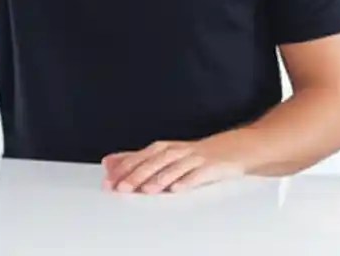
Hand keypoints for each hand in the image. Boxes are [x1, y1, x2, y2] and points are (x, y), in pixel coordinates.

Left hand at [102, 139, 245, 194]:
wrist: (231, 148)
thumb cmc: (192, 155)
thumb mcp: (162, 155)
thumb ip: (135, 159)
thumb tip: (108, 163)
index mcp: (162, 149)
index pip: (138, 158)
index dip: (122, 170)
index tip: (109, 181)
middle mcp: (175, 151)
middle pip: (153, 162)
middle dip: (137, 175)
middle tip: (122, 188)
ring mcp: (193, 158)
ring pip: (174, 167)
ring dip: (160, 178)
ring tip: (147, 190)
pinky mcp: (210, 167)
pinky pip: (197, 174)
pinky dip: (187, 181)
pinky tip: (178, 189)